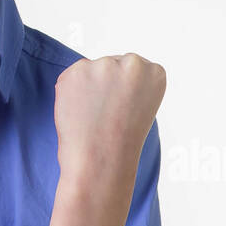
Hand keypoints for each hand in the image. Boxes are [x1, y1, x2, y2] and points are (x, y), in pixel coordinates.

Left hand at [54, 53, 165, 220]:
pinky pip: (71, 78)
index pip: (132, 68)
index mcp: (155, 72)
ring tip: (93, 115)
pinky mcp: (77, 71)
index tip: (124, 108)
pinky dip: (70, 92)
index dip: (124, 91)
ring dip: (87, 88)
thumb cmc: (121, 140)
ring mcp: (104, 65)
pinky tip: (79, 111)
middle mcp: (132, 63)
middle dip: (105, 85)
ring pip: (90, 70)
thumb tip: (103, 65)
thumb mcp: (142, 105)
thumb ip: (130, 80)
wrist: (101, 162)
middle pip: (111, 64)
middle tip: (106, 114)